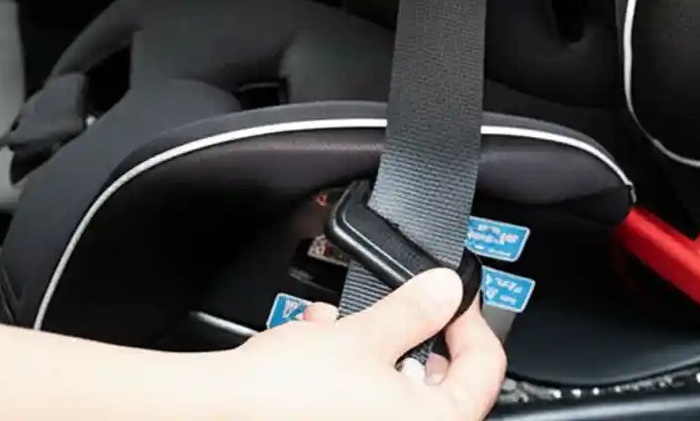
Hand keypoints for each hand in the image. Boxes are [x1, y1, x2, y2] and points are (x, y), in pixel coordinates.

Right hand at [208, 269, 505, 419]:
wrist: (215, 417)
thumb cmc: (287, 395)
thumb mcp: (365, 335)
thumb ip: (416, 310)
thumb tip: (445, 290)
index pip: (484, 372)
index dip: (473, 323)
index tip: (456, 299)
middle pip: (437, 388)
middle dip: (412, 341)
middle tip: (401, 310)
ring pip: (389, 396)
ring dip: (369, 354)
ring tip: (342, 323)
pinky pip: (355, 408)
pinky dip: (342, 378)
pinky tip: (314, 346)